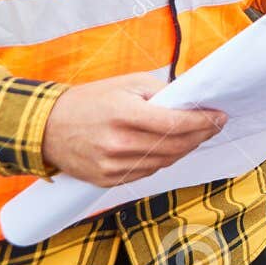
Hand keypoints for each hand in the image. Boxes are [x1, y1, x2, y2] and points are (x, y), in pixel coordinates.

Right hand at [40, 71, 226, 187]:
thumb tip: (190, 102)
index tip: (220, 116)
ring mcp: (112, 166)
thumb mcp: (126, 84)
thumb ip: (160, 92)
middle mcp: (117, 143)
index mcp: (123, 114)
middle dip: (201, 135)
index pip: (174, 123)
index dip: (202, 121)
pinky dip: (164, 160)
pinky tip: (173, 148)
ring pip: (164, 161)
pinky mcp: (107, 180)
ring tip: (198, 134)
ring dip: (186, 148)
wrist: (46, 128)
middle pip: (174, 145)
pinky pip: (147, 172)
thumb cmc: (90, 100)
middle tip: (215, 124)